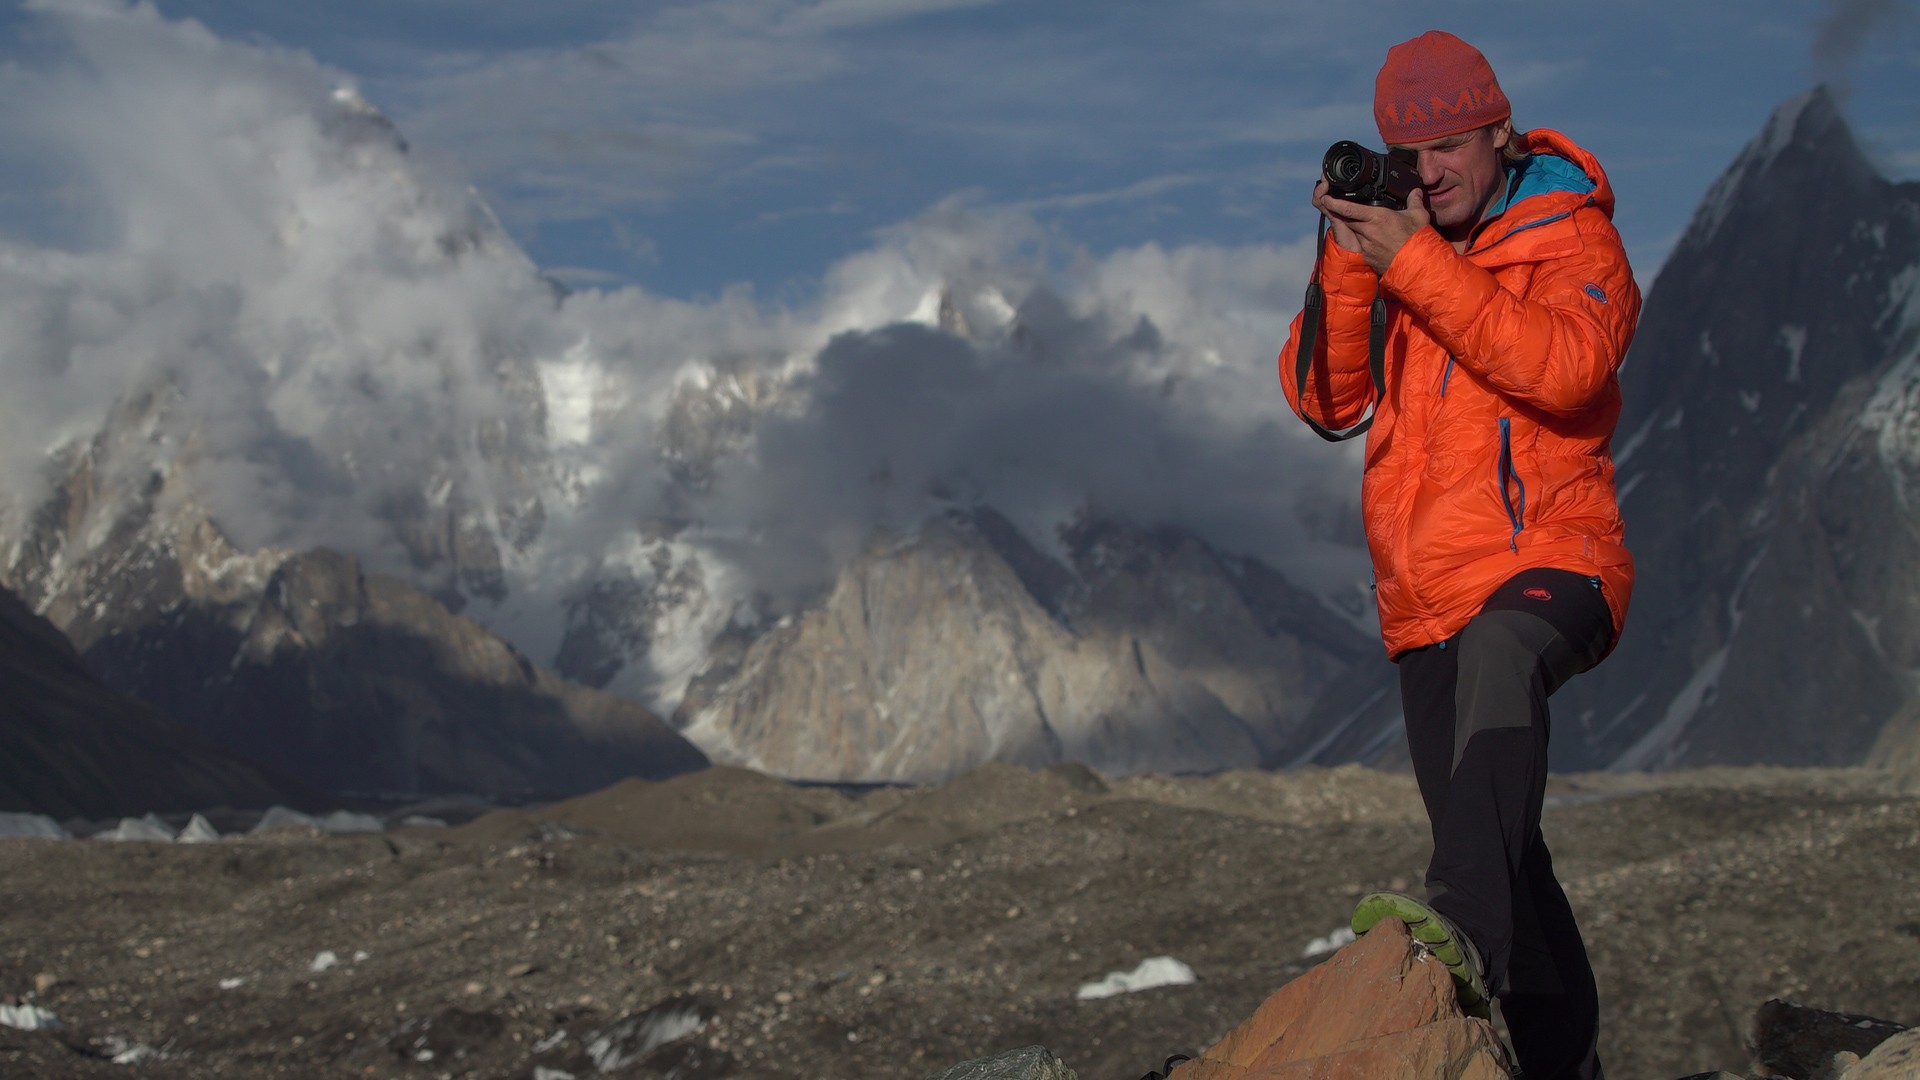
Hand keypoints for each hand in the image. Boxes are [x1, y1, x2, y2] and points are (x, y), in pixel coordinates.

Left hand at [1313, 185, 1431, 275]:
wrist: (1416, 266)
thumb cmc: (1417, 240)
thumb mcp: (1419, 216)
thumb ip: (1415, 201)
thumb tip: (1415, 192)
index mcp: (1377, 217)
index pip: (1348, 209)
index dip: (1334, 203)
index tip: (1326, 198)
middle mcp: (1368, 231)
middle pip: (1347, 220)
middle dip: (1342, 213)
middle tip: (1340, 206)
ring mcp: (1366, 245)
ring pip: (1354, 232)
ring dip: (1355, 226)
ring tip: (1365, 223)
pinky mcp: (1368, 256)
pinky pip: (1362, 244)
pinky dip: (1364, 239)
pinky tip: (1373, 238)